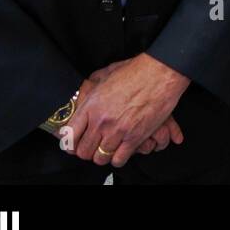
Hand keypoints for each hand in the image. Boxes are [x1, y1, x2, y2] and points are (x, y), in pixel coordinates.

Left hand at [65, 53, 190, 166]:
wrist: (161, 72)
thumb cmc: (137, 70)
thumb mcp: (107, 73)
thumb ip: (93, 83)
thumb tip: (88, 86)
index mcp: (91, 106)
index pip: (69, 136)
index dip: (71, 144)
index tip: (75, 144)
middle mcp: (101, 121)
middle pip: (83, 151)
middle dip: (87, 151)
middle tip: (94, 147)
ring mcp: (117, 131)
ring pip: (100, 158)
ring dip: (103, 156)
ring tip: (108, 149)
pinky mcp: (135, 137)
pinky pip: (119, 160)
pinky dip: (118, 159)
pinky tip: (121, 152)